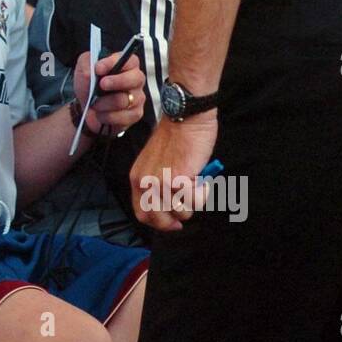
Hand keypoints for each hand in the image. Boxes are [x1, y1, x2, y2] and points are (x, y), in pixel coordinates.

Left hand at [73, 51, 146, 137]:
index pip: (129, 60)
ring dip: (104, 103)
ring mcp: (138, 98)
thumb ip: (86, 64)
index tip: (98, 68)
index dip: (114, 63)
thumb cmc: (90, 83)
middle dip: (116, 82)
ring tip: (94, 103)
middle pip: (135, 78)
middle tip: (101, 85)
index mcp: (127, 64)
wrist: (87, 105)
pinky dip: (107, 116)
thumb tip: (92, 71)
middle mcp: (136, 79)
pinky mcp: (135, 114)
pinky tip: (100, 114)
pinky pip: (123, 117)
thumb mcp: (83, 68)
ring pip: (124, 100)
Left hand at [128, 115, 216, 231]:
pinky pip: (195, 202)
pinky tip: (202, 180)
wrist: (184, 118)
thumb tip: (170, 207)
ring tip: (196, 184)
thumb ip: (157, 184)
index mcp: (137, 178)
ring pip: (180, 212)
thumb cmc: (175, 137)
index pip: (142, 213)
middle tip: (188, 208)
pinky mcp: (178, 181)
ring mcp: (161, 184)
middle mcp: (145, 183)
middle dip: (176, 219)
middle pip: (157, 219)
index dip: (158, 222)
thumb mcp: (156, 163)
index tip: (172, 223)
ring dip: (192, 203)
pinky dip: (203, 194)